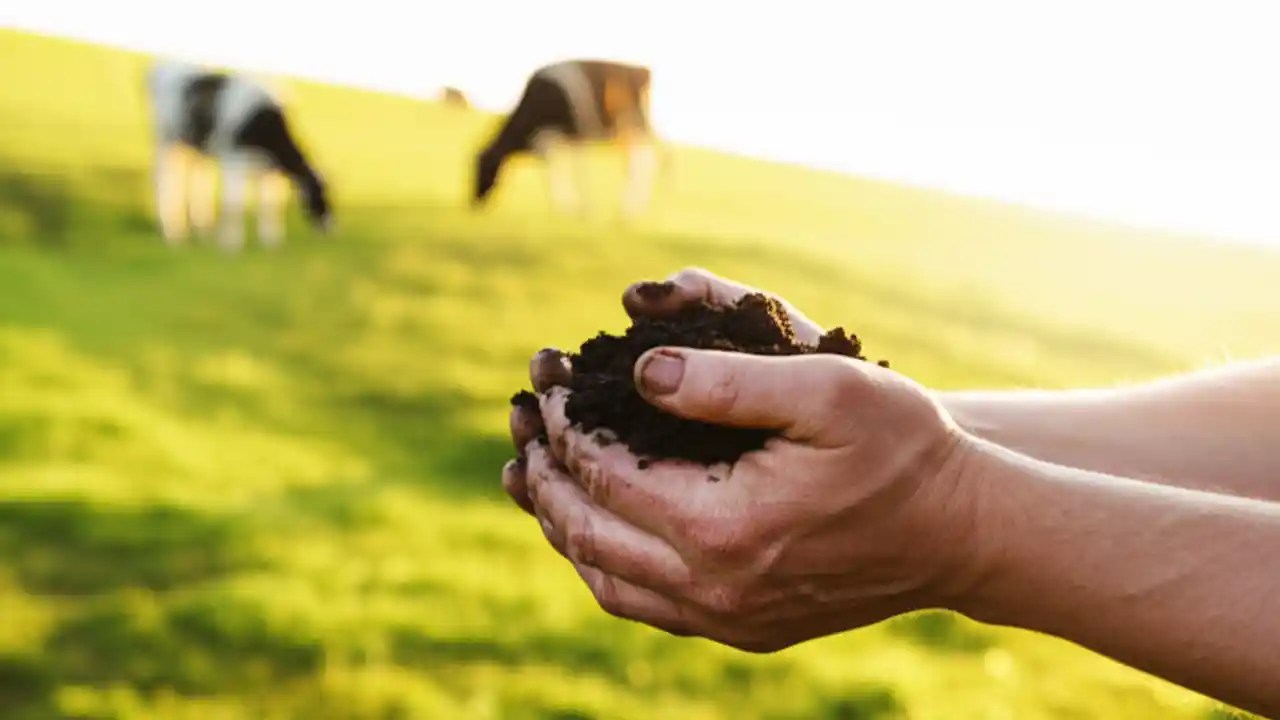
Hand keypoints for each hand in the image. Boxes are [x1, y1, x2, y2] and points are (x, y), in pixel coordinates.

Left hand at [503, 269, 986, 650]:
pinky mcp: (743, 630)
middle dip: (544, 474)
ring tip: (533, 479)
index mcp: (724, 525)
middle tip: (521, 429)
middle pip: (587, 530)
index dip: (565, 423)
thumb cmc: (901, 448)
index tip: (548, 386)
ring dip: (560, 524)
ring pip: (605, 577)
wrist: (960, 530)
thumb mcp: (826, 389)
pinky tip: (591, 531)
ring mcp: (727, 618)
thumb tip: (642, 372)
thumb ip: (726, 380)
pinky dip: (601, 565)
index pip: (604, 470)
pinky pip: (642, 606)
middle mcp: (713, 587)